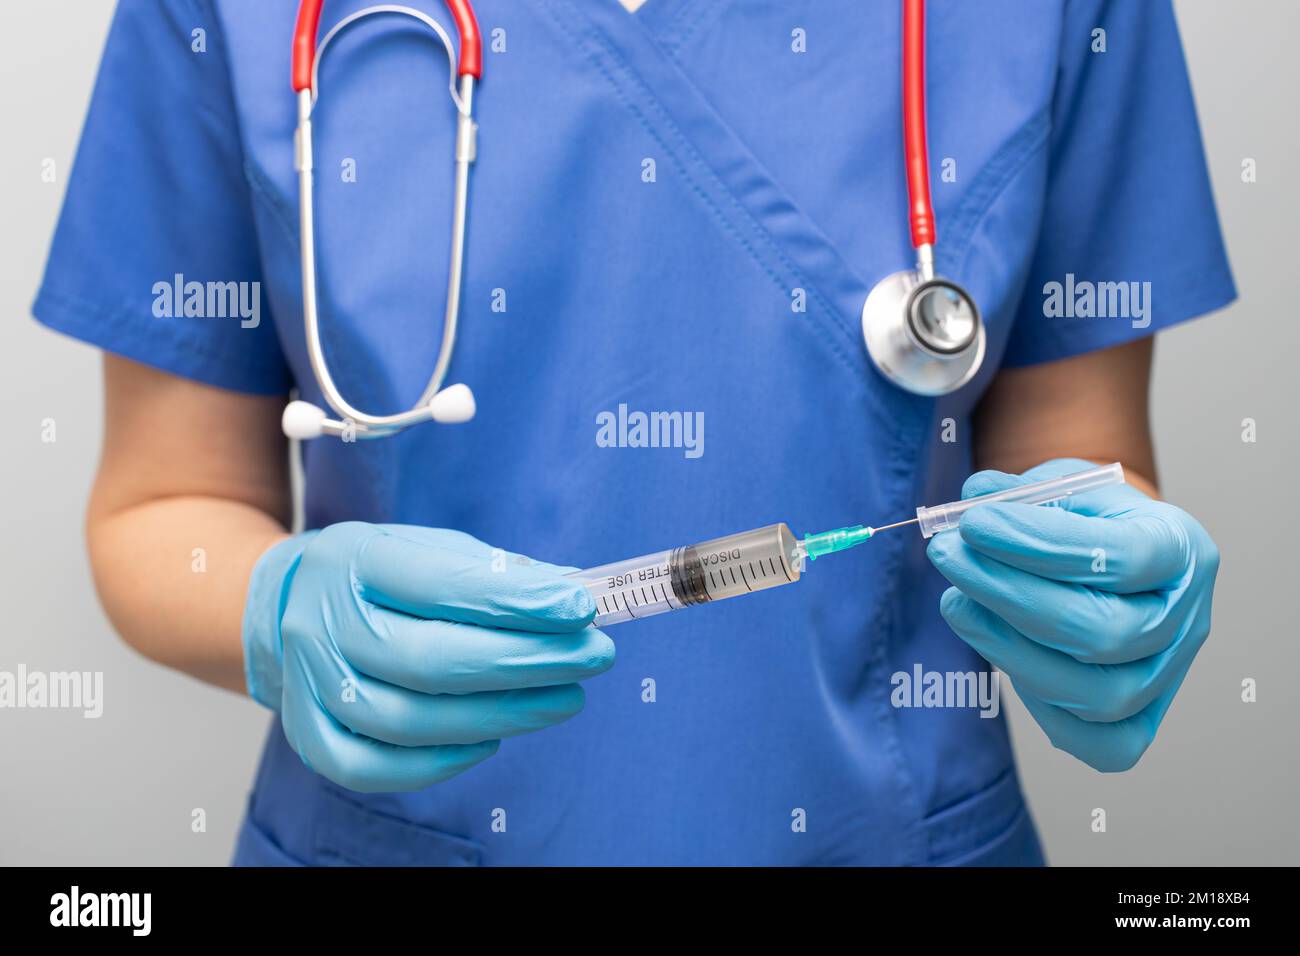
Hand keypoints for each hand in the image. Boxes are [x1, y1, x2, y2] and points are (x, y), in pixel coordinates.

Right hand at [241, 523, 613, 791]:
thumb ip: (499, 573)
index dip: (518, 601)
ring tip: (565, 699)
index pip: (443, 583)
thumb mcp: (432, 549)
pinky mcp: (307, 732)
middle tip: (594, 657)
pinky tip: (492, 740)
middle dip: (526, 662)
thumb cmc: (383, 576)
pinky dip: (438, 763)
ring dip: (501, 716)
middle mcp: (322, 621)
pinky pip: (372, 767)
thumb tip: (574, 593)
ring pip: (408, 720)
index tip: (582, 608)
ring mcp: (308, 683)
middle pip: (430, 659)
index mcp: (358, 559)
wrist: (290, 602)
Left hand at [926, 459, 1217, 770]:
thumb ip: (1020, 495)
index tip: (972, 522)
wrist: (1113, 556)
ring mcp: (1168, 678)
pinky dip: (1040, 706)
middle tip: (947, 554)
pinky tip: (993, 645)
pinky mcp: (1141, 721)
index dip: (1039, 544)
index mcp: (1181, 550)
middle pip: (1103, 633)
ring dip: (1008, 648)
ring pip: (1097, 695)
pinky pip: (1099, 744)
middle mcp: (1186, 619)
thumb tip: (976, 500)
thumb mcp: (1060, 488)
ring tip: (956, 600)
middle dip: (1009, 595)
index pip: (1120, 558)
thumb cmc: (1087, 520)